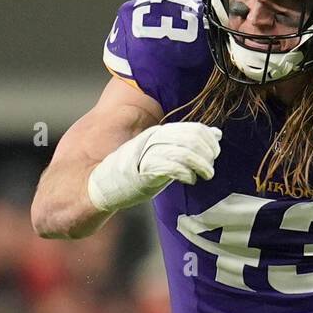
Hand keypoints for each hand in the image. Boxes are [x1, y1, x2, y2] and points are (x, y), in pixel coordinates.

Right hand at [88, 122, 220, 213]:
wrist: (98, 184)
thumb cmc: (132, 174)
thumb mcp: (160, 157)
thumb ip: (183, 148)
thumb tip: (214, 135)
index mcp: (158, 134)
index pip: (192, 128)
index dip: (208, 138)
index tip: (214, 151)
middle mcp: (154, 140)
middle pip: (192, 138)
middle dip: (208, 152)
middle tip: (211, 166)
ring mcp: (149, 155)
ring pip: (185, 152)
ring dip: (202, 164)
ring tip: (206, 174)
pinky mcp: (145, 171)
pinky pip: (172, 167)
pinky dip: (186, 173)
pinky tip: (190, 179)